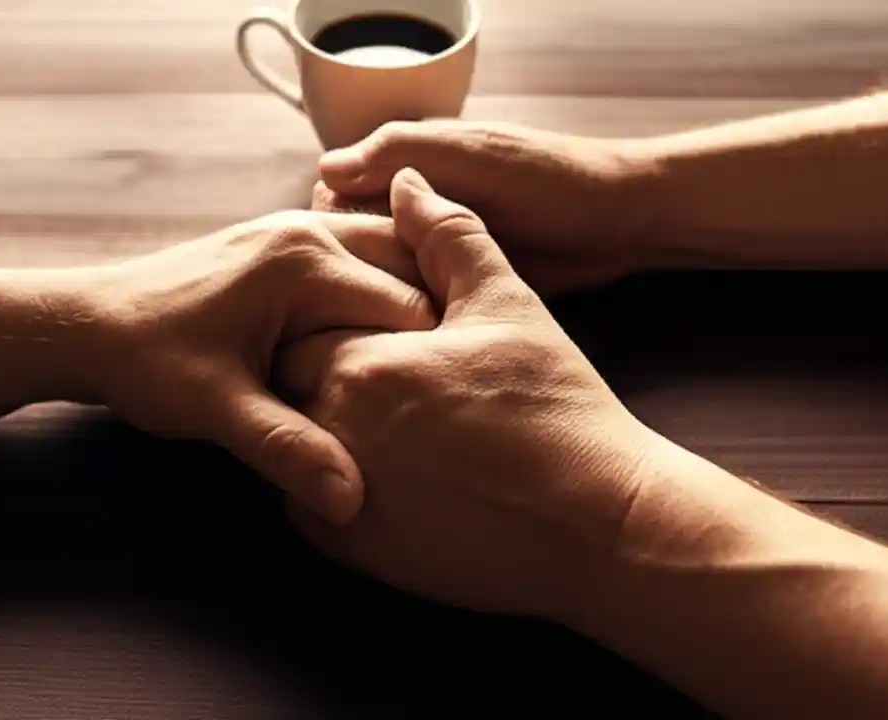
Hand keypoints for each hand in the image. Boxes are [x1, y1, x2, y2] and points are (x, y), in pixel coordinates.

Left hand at [84, 211, 433, 523]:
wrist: (85, 324)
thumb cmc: (146, 361)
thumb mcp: (217, 411)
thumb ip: (286, 448)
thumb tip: (351, 499)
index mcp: (304, 263)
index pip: (411, 308)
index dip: (433, 361)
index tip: (443, 410)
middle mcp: (311, 229)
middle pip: (414, 270)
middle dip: (433, 327)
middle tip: (441, 388)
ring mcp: (299, 227)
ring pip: (392, 257)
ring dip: (410, 305)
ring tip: (416, 367)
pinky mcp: (287, 242)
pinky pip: (360, 258)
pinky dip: (380, 294)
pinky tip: (377, 346)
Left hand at [278, 170, 656, 619]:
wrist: (597, 522)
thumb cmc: (555, 406)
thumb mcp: (505, 304)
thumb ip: (446, 236)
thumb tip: (405, 181)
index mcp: (359, 365)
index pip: (303, 323)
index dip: (332, 314)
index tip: (371, 321)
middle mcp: (331, 433)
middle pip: (290, 384)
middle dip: (319, 368)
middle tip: (380, 369)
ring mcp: (336, 499)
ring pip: (299, 442)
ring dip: (322, 424)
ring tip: (389, 418)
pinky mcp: (354, 552)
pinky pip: (310, 505)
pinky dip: (330, 481)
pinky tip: (389, 466)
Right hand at [314, 121, 660, 292]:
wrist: (618, 219)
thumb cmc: (548, 175)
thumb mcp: (471, 155)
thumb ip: (400, 152)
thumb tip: (324, 170)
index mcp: (406, 165)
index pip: (335, 195)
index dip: (326, 225)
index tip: (332, 258)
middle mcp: (412, 207)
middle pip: (351, 242)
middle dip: (347, 268)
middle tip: (351, 301)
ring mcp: (433, 249)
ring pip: (379, 277)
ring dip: (375, 297)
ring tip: (375, 325)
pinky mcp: (456, 286)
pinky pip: (414, 303)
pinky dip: (406, 317)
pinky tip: (404, 337)